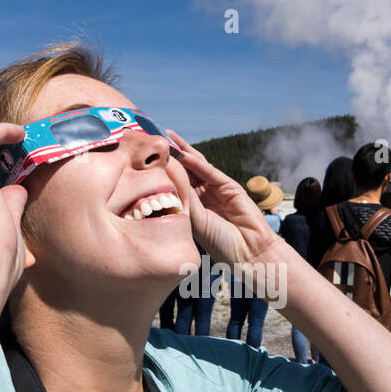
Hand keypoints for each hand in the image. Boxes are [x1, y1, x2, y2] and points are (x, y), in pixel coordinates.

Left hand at [165, 129, 277, 268]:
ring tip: (166, 138)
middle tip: (153, 139)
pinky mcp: (230, 186)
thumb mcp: (193, 222)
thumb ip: (181, 200)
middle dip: (170, 156)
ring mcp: (217, 189)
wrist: (248, 253)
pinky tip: (183, 154)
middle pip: (184, 170)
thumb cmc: (220, 245)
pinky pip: (209, 172)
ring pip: (196, 167)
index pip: (174, 183)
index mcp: (192, 206)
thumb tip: (161, 181)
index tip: (142, 159)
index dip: (161, 170)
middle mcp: (203, 195)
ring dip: (182, 152)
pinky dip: (196, 163)